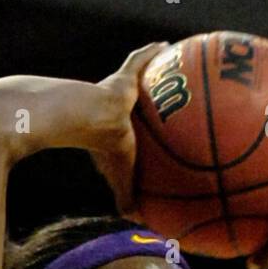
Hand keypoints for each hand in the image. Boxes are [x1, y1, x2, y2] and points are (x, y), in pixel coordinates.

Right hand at [90, 42, 168, 214]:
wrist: (92, 120)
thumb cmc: (105, 149)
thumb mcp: (120, 178)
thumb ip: (127, 199)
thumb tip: (138, 223)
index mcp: (119, 134)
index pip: (134, 135)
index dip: (144, 137)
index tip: (158, 140)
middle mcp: (120, 111)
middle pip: (141, 107)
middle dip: (154, 103)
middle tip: (172, 105)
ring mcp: (121, 92)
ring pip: (141, 79)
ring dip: (154, 73)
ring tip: (175, 69)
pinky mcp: (124, 76)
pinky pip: (140, 59)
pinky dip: (151, 52)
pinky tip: (166, 45)